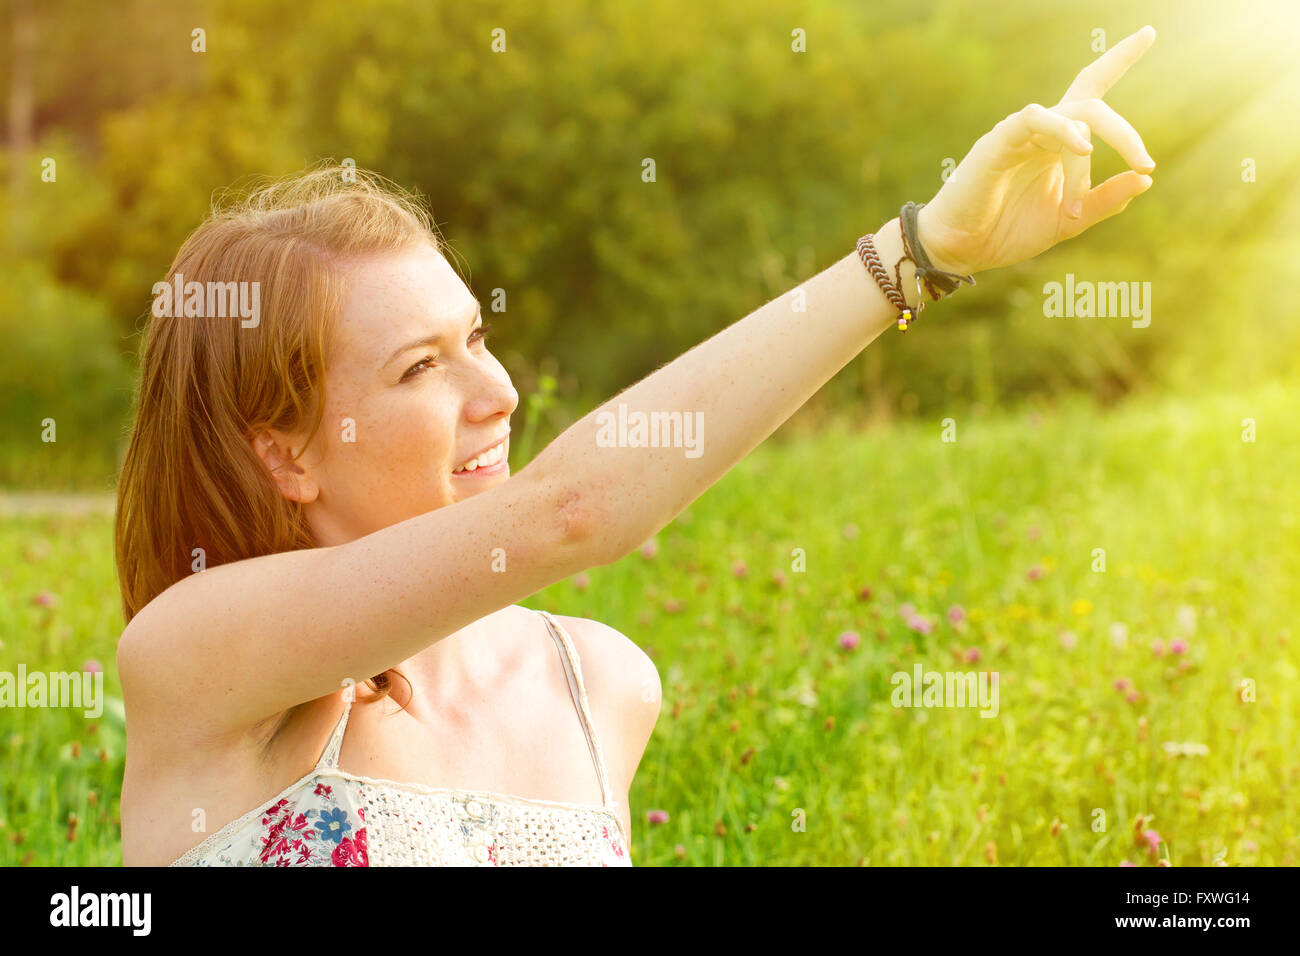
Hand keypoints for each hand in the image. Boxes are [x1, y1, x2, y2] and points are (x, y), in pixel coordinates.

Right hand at [916, 25, 1157, 277]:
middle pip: (1092, 104)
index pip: (1092, 92)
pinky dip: (1063, 129)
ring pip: (1072, 118)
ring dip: (1084, 160)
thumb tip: (1146, 178)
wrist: (961, 250)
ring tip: (1075, 205)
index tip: (1148, 34)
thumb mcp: (1068, 221)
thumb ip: (1104, 200)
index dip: (1118, 60)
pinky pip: (1036, 118)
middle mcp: (1043, 132)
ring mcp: (1021, 134)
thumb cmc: (1007, 232)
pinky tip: (1081, 147)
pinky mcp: (999, 141)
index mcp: (1058, 145)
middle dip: (1125, 133)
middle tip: (1145, 163)